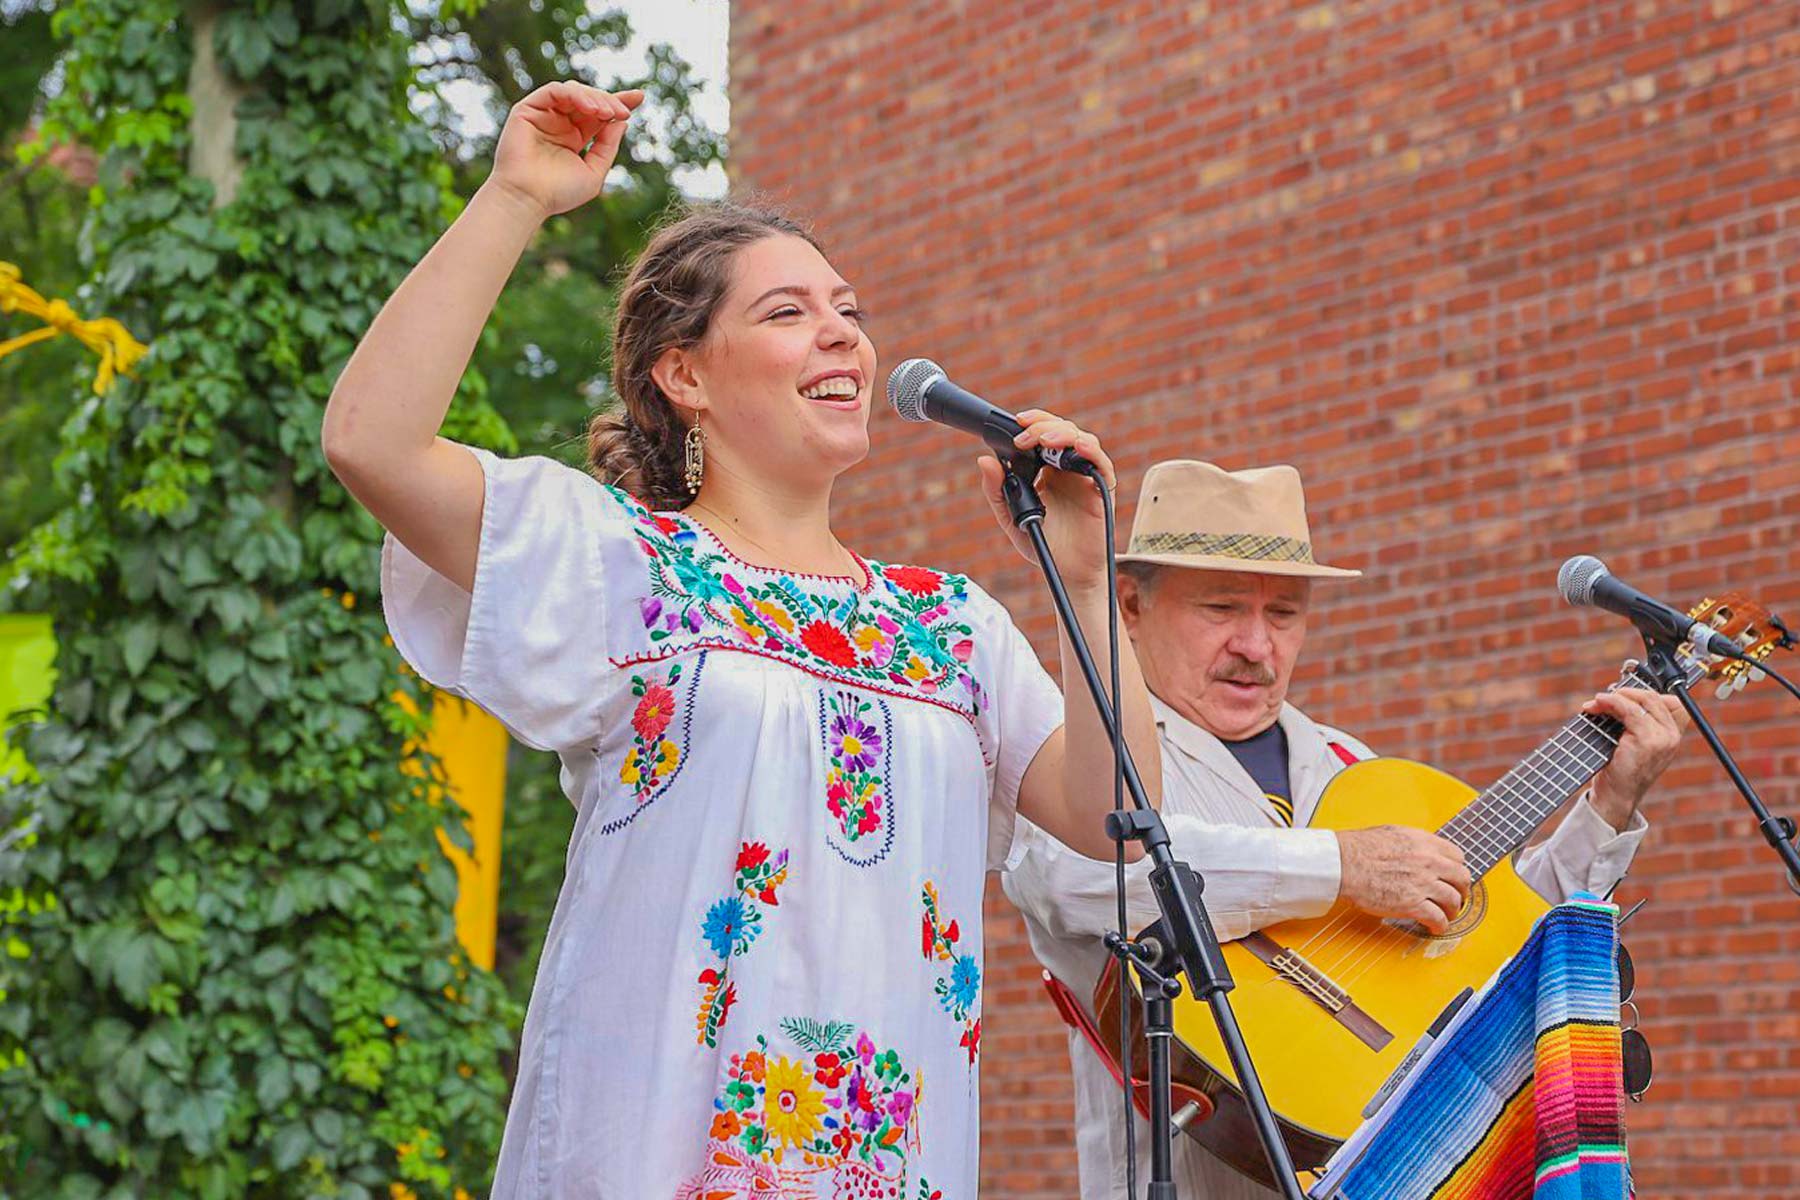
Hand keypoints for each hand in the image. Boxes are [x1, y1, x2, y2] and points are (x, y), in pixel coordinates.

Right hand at [485, 82, 644, 220]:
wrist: (528, 200)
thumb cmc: (558, 193)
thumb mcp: (594, 171)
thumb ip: (608, 146)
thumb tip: (621, 121)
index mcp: (574, 137)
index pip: (598, 114)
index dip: (618, 103)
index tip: (639, 96)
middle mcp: (559, 123)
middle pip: (589, 99)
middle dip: (610, 101)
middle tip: (624, 112)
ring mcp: (544, 115)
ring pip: (574, 92)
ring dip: (595, 98)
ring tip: (608, 112)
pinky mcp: (527, 110)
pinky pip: (554, 91)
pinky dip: (574, 95)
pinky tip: (590, 109)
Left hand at [976, 411, 1116, 590]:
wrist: (1067, 572)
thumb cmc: (1042, 544)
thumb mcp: (1010, 517)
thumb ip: (996, 490)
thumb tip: (984, 460)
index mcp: (1045, 470)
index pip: (1042, 433)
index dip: (1032, 423)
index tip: (1015, 423)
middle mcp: (1067, 468)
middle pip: (1061, 429)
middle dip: (1042, 425)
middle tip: (1023, 436)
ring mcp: (1085, 476)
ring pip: (1082, 439)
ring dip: (1062, 434)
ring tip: (1043, 441)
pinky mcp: (1101, 488)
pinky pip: (1101, 463)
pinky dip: (1089, 451)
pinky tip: (1075, 449)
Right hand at [1336, 825, 1471, 934]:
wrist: (1343, 864)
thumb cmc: (1358, 849)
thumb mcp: (1391, 833)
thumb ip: (1413, 843)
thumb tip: (1418, 850)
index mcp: (1423, 842)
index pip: (1457, 856)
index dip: (1456, 869)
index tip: (1452, 876)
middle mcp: (1428, 862)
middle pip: (1461, 878)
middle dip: (1461, 890)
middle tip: (1456, 897)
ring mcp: (1423, 884)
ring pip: (1453, 901)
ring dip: (1452, 911)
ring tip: (1447, 915)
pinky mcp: (1413, 905)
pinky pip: (1438, 918)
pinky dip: (1439, 926)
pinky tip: (1434, 927)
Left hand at [1582, 678, 1688, 829]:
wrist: (1615, 796)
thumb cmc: (1619, 769)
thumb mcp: (1632, 742)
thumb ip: (1634, 721)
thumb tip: (1615, 694)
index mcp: (1673, 735)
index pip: (1670, 701)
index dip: (1643, 693)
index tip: (1620, 695)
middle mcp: (1672, 736)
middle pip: (1654, 697)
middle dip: (1625, 692)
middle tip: (1602, 698)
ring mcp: (1663, 738)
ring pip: (1642, 701)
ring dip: (1614, 697)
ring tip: (1596, 702)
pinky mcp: (1647, 741)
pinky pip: (1629, 710)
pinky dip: (1611, 702)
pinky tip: (1597, 704)